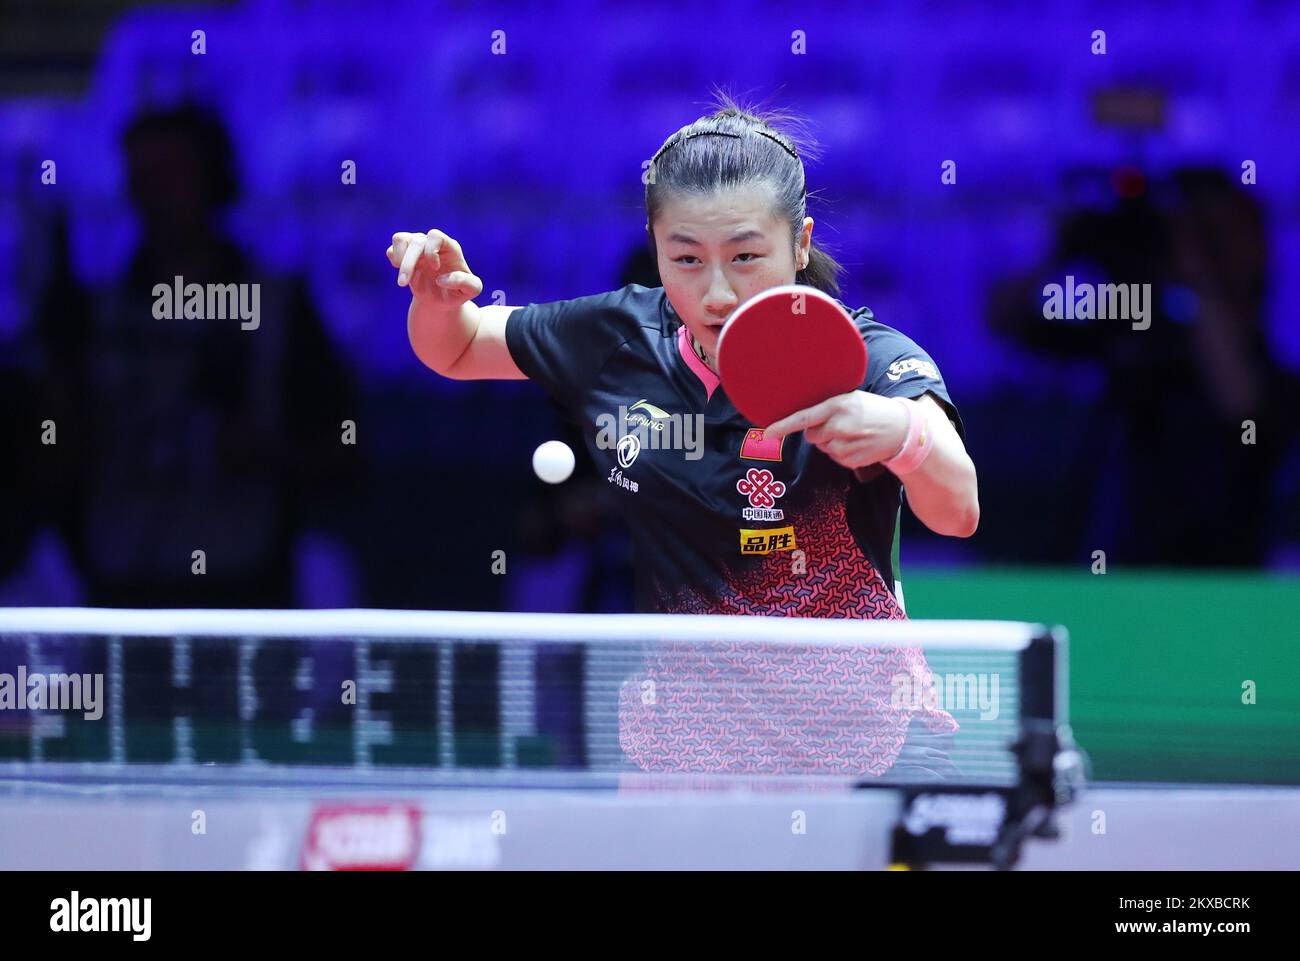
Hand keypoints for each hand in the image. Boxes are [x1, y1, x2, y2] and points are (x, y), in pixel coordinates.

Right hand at [386, 229, 482, 307]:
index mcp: (449, 248)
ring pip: (400, 239)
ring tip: (404, 278)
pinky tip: (403, 274)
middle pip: (416, 241)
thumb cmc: (458, 292)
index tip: (435, 269)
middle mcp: (432, 244)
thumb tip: (441, 279)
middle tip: (403, 284)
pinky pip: (392, 249)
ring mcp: (417, 248)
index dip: (431, 250)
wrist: (442, 301)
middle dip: (408, 262)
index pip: (435, 236)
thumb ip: (465, 283)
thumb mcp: (472, 290)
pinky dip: (393, 259)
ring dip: (399, 258)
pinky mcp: (405, 256)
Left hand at [765, 390, 908, 469]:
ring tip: (852, 433)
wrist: (902, 430)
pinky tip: (856, 444)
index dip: (783, 426)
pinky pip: (833, 457)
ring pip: (822, 447)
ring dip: (830, 441)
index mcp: (839, 406)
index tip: (767, 433)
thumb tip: (803, 417)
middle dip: (819, 431)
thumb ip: (828, 406)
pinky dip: (840, 452)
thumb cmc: (874, 410)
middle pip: (811, 435)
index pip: (804, 418)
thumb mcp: (853, 399)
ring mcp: (845, 445)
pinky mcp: (850, 460)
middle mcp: (840, 426)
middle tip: (839, 424)